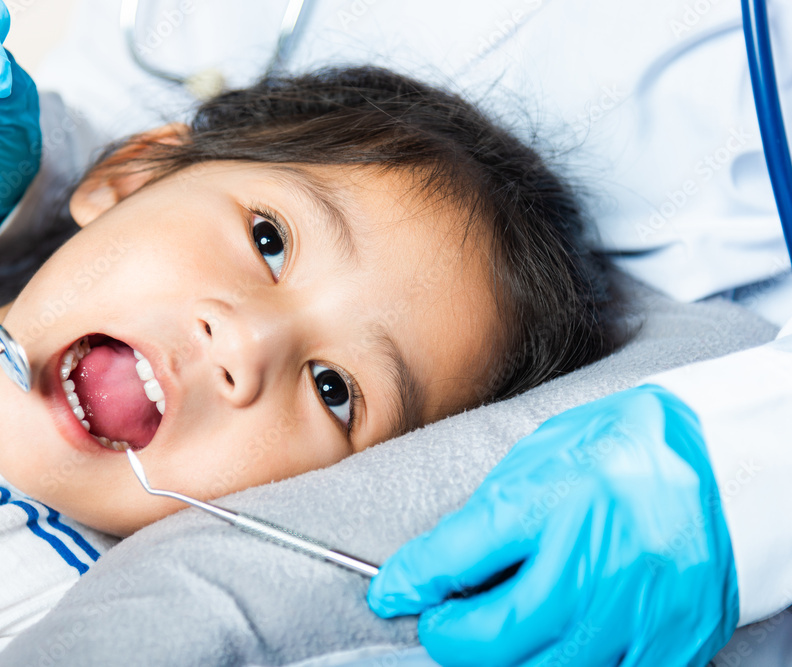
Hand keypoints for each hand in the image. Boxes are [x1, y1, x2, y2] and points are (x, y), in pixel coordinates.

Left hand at [367, 384, 738, 665]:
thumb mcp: (545, 454)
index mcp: (552, 500)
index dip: (410, 581)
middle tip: (438, 619)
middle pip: (491, 636)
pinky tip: (552, 638)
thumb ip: (495, 511)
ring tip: (490, 630)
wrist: (726, 461)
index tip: (391, 592)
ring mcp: (634, 614)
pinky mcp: (669, 645)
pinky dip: (562, 663)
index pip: (453, 556)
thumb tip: (447, 559)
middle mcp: (592, 564)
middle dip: (447, 634)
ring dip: (500, 657)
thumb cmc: (624, 446)